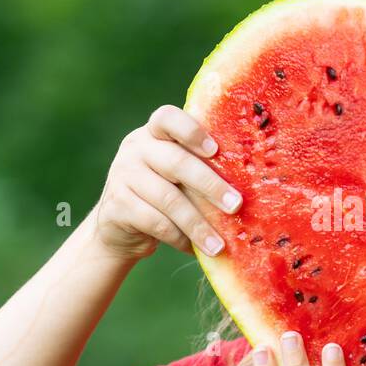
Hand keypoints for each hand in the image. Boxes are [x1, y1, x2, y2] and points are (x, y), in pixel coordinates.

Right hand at [92, 105, 244, 260]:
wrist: (119, 228)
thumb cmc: (163, 196)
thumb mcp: (178, 176)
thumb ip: (200, 169)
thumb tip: (249, 186)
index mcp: (154, 133)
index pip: (167, 118)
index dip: (191, 131)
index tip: (215, 150)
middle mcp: (135, 148)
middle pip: (176, 162)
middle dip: (210, 185)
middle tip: (236, 205)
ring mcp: (122, 175)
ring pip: (168, 199)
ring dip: (198, 224)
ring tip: (219, 244)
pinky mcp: (115, 205)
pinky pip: (155, 222)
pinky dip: (178, 237)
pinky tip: (193, 248)